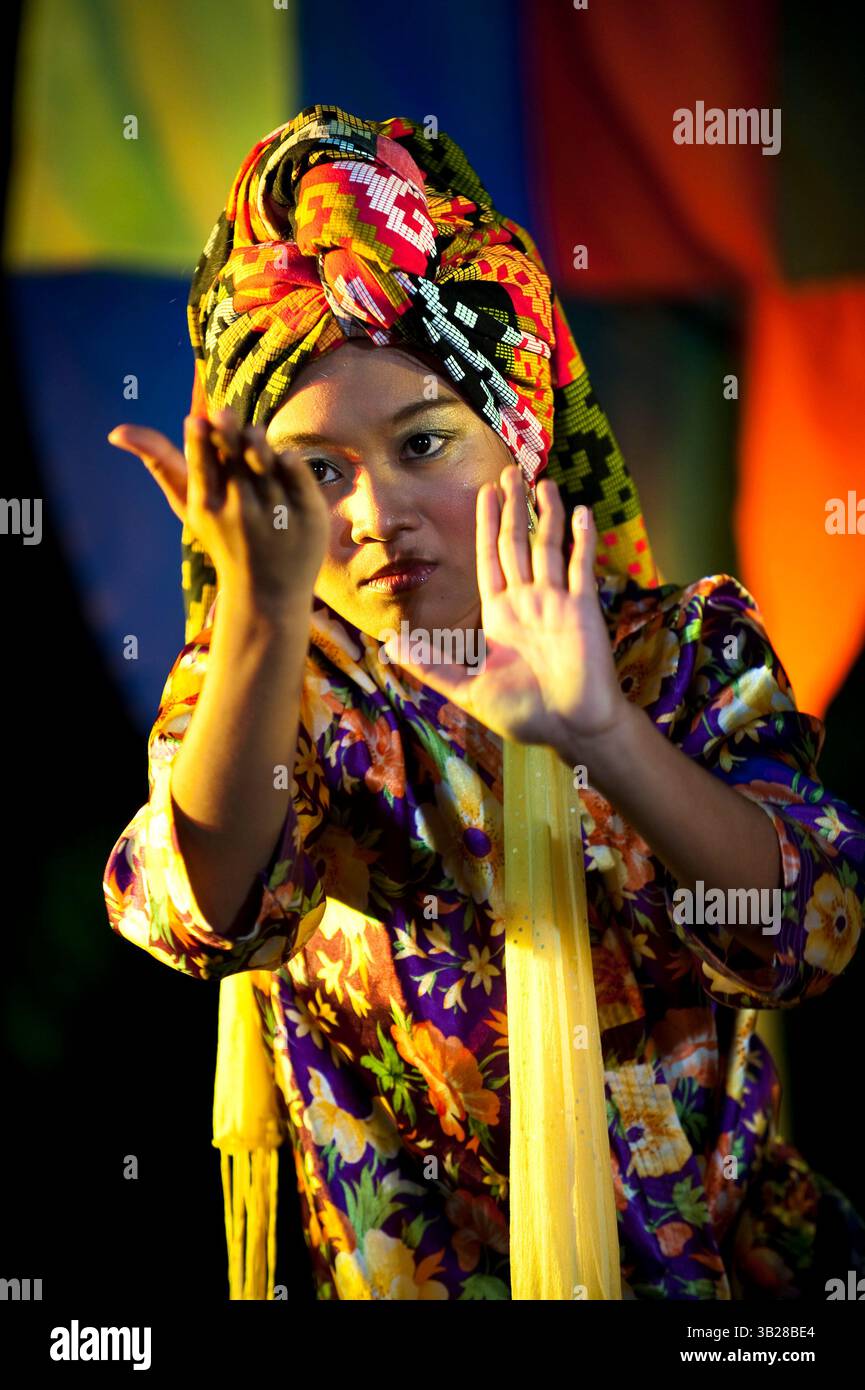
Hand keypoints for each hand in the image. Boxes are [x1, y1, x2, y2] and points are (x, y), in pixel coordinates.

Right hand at [108, 407, 329, 612]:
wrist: (268, 592)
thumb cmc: (222, 538)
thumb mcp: (190, 506)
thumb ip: (161, 463)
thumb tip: (117, 432)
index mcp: (207, 506)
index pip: (201, 463)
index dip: (199, 438)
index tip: (197, 420)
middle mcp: (240, 512)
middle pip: (235, 456)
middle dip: (228, 431)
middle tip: (223, 415)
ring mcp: (276, 514)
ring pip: (266, 459)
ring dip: (257, 440)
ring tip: (252, 434)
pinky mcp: (307, 515)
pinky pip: (297, 474)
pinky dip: (290, 462)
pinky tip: (283, 458)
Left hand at [386, 464, 629, 756]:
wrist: (570, 729)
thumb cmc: (523, 713)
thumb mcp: (467, 688)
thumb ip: (431, 664)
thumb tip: (389, 643)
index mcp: (500, 614)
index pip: (489, 558)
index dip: (486, 524)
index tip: (485, 493)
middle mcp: (528, 601)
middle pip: (517, 543)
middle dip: (513, 508)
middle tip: (511, 471)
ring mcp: (557, 602)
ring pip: (549, 547)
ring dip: (546, 514)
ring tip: (542, 482)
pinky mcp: (583, 609)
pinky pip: (581, 567)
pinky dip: (582, 540)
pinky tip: (582, 512)